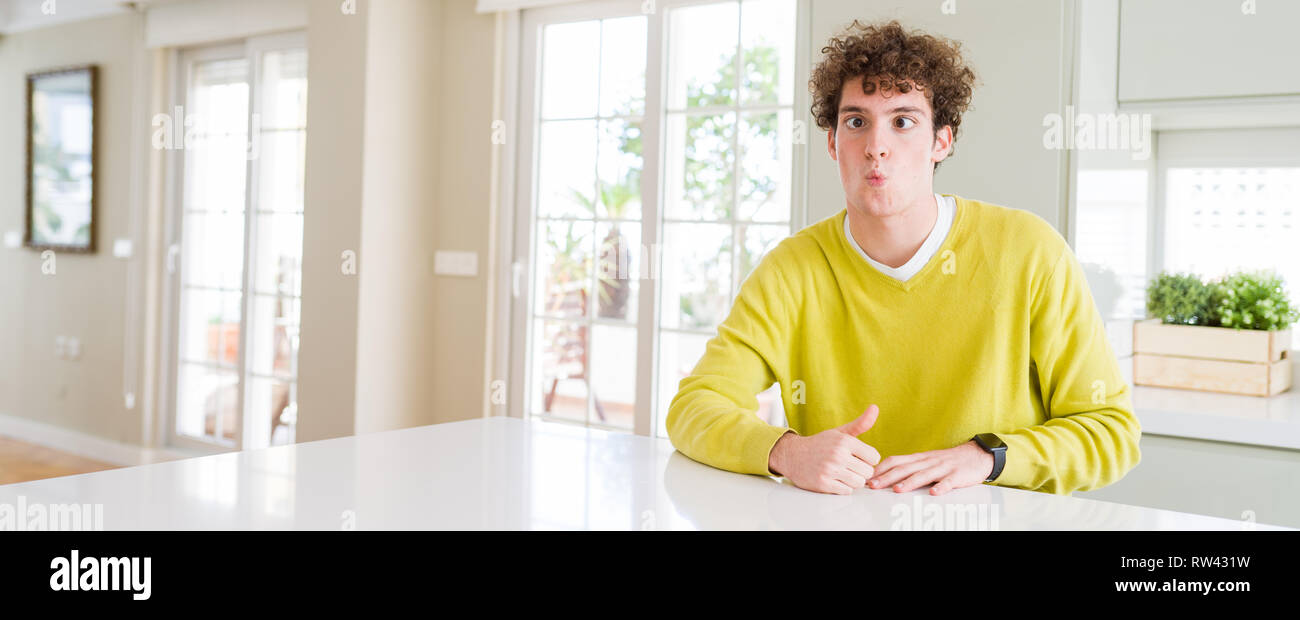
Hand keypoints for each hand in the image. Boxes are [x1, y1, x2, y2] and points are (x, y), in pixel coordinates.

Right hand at [768, 405, 882, 494]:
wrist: (792, 456)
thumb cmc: (819, 444)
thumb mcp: (839, 432)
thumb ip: (860, 424)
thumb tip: (875, 408)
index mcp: (844, 441)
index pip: (874, 457)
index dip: (868, 459)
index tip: (858, 458)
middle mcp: (838, 455)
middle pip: (868, 472)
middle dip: (860, 471)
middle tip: (849, 467)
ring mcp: (830, 470)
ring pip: (859, 483)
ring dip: (852, 480)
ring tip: (842, 473)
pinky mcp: (823, 483)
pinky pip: (846, 491)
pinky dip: (842, 487)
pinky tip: (834, 479)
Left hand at [867, 440, 993, 495]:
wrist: (976, 455)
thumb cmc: (947, 461)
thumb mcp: (925, 461)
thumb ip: (908, 467)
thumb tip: (885, 475)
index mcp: (919, 458)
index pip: (895, 460)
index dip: (881, 469)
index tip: (867, 477)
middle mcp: (928, 461)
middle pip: (905, 469)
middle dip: (887, 477)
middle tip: (873, 485)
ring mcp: (943, 468)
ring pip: (924, 475)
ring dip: (909, 482)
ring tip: (897, 490)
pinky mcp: (957, 475)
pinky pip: (949, 482)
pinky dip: (941, 487)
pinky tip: (934, 493)